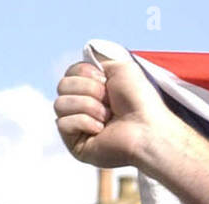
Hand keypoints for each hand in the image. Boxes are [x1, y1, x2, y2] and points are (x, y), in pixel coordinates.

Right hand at [54, 56, 176, 168]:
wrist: (149, 129)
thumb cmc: (140, 101)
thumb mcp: (122, 67)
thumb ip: (101, 57)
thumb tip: (87, 51)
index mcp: (93, 91)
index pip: (69, 73)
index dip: (85, 73)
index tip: (106, 81)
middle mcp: (84, 108)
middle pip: (61, 86)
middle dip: (88, 90)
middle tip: (110, 102)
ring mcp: (79, 128)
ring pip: (60, 104)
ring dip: (88, 106)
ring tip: (108, 117)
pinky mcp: (76, 145)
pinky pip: (62, 124)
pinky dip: (84, 122)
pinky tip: (102, 130)